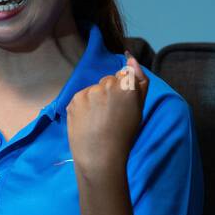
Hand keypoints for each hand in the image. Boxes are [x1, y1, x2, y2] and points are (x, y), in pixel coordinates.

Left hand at [65, 50, 149, 177]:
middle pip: (109, 80)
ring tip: (98, 119)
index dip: (124, 88)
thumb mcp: (139, 109)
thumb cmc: (124, 135)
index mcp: (127, 86)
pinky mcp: (74, 99)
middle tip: (111, 114)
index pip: (125, 73)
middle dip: (110, 92)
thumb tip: (131, 58)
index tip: (122, 103)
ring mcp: (89, 91)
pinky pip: (82, 96)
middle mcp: (107, 84)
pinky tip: (88, 120)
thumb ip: (139, 81)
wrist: (100, 156)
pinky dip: (85, 105)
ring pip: (95, 88)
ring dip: (96, 98)